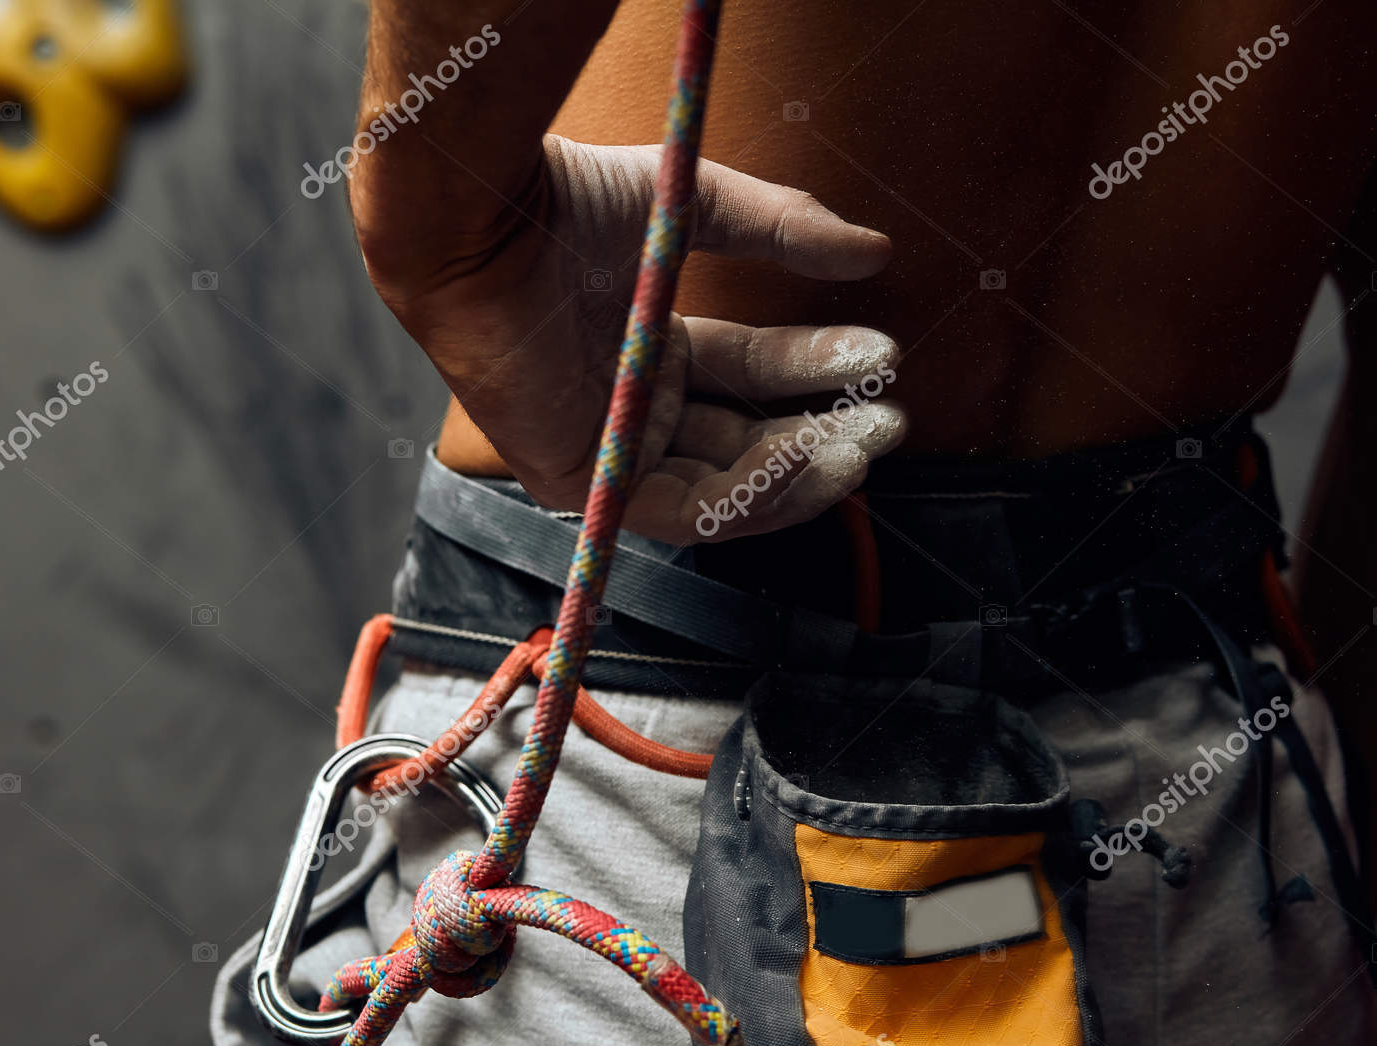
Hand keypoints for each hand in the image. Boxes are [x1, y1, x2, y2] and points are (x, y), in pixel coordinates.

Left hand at [357, 135, 905, 543]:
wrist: (486, 220)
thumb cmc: (567, 203)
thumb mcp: (696, 209)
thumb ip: (783, 231)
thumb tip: (876, 252)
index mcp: (654, 347)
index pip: (751, 377)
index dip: (817, 370)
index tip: (881, 356)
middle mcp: (636, 404)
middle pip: (746, 441)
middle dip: (823, 435)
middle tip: (890, 422)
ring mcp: (611, 448)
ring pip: (722, 488)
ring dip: (797, 474)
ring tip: (859, 447)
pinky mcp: (587, 481)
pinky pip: (682, 511)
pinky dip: (748, 494)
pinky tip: (801, 456)